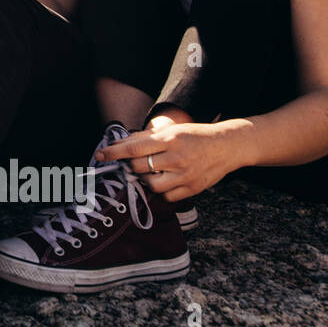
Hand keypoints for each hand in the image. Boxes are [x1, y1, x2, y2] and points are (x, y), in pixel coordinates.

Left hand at [95, 117, 237, 201]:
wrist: (227, 146)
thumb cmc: (195, 136)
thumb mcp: (172, 130)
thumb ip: (146, 138)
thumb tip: (120, 144)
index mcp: (170, 140)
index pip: (134, 148)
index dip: (114, 152)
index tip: (100, 155)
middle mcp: (177, 158)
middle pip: (139, 167)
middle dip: (131, 165)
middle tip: (132, 162)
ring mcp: (185, 175)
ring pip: (151, 184)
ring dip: (145, 179)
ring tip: (151, 171)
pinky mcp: (192, 188)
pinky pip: (166, 196)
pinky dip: (161, 190)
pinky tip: (164, 180)